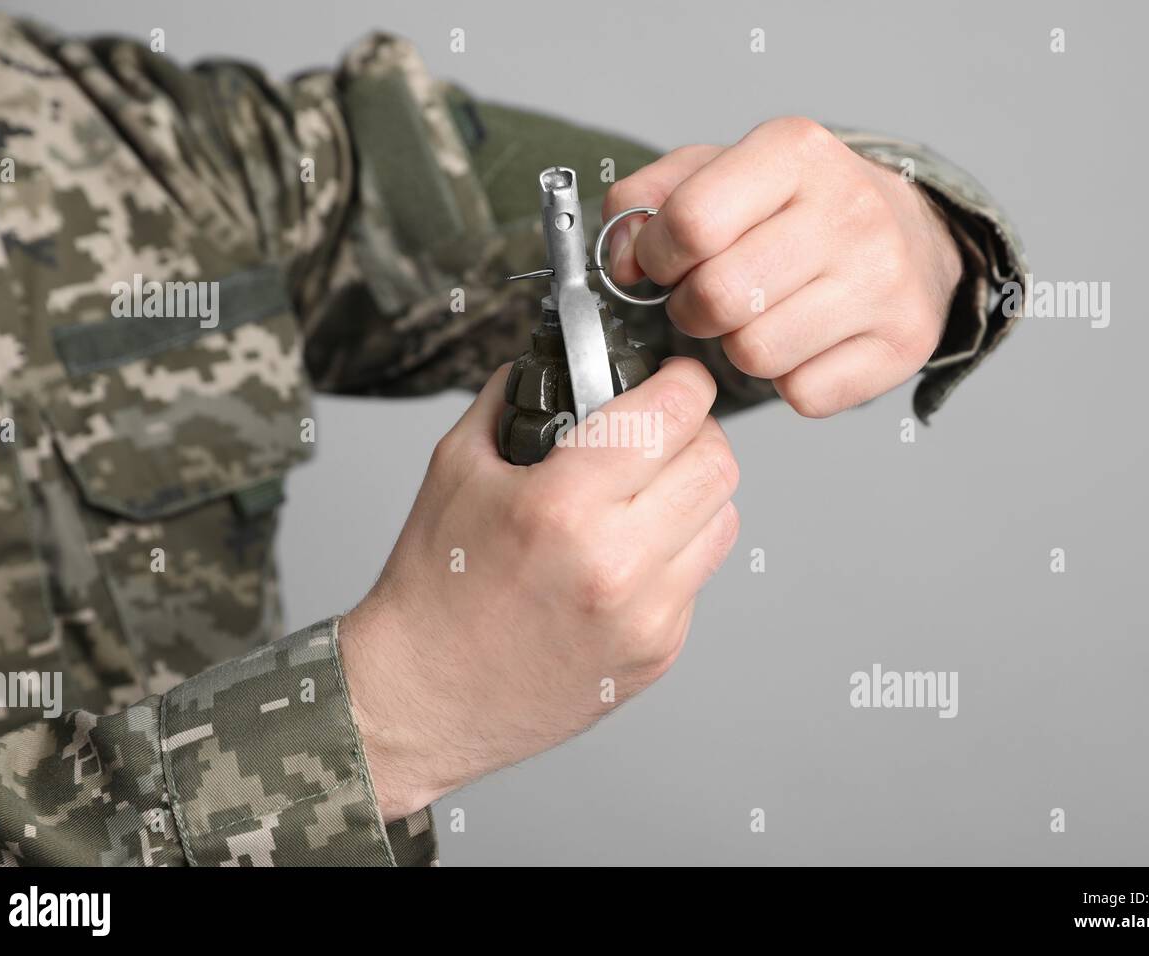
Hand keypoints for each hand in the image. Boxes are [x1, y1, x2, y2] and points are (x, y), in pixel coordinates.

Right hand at [339, 359, 739, 820]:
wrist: (424, 696)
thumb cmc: (433, 587)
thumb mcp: (456, 467)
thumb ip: (514, 397)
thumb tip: (562, 360)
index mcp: (563, 506)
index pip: (673, 413)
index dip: (682, 381)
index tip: (674, 378)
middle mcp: (617, 563)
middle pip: (717, 463)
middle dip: (695, 433)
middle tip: (660, 432)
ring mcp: (647, 615)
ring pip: (724, 519)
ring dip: (693, 493)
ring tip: (645, 495)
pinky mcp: (659, 652)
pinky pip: (698, 576)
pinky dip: (675, 551)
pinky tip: (626, 555)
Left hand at [604, 117, 962, 417]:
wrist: (913, 234)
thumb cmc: (798, 207)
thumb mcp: (720, 172)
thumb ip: (648, 200)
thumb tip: (623, 259)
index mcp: (796, 151)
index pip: (691, 222)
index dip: (657, 257)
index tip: (666, 263)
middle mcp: (850, 210)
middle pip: (718, 297)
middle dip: (694, 310)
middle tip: (711, 299)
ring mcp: (884, 279)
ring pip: (756, 354)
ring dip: (740, 348)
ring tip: (761, 317)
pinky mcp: (904, 341)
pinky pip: (803, 394)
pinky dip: (790, 380)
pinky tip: (805, 343)